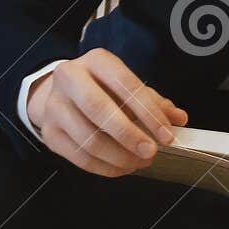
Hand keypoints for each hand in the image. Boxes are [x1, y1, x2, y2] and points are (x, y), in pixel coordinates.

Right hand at [27, 48, 186, 176]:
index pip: (125, 84)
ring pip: (88, 138)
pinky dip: (105, 168)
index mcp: (97, 61)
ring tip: (140, 162)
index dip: (148, 112)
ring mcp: (55, 106)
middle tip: (151, 152)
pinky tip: (123, 168)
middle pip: (98, 108)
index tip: (167, 135)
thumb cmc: (102, 89)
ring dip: (119, 156)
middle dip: (129, 134)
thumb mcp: (128, 86)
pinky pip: (79, 156)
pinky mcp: (49, 133)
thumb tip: (179, 119)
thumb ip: (154, 102)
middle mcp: (70, 78)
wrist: (59, 93)